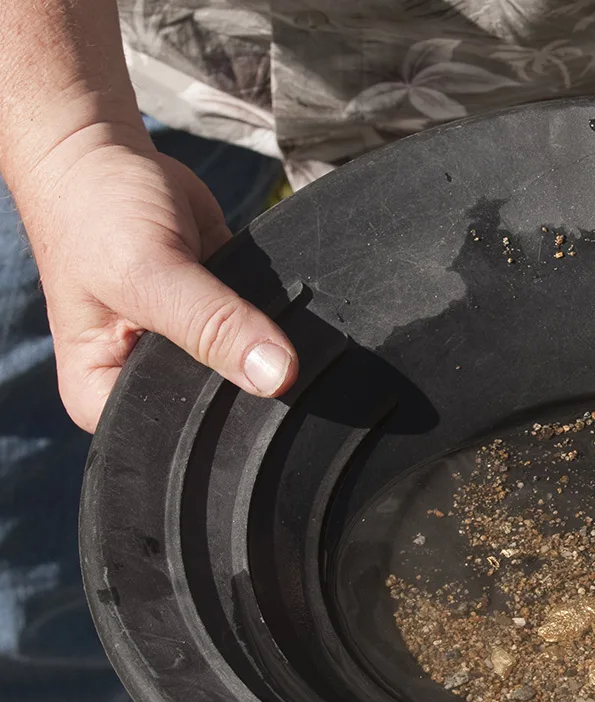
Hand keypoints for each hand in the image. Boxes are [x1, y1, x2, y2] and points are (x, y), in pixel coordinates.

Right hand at [15, 128, 296, 431]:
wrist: (106, 156)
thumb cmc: (95, 211)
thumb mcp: (147, 271)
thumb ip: (212, 324)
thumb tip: (277, 374)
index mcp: (103, 394)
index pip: (177, 434)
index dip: (221, 417)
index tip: (261, 386)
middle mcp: (146, 383)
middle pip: (218, 406)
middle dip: (249, 377)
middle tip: (267, 337)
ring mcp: (188, 353)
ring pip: (249, 370)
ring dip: (271, 344)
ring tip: (266, 307)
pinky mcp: (221, 321)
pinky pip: (265, 333)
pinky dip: (278, 316)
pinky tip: (279, 297)